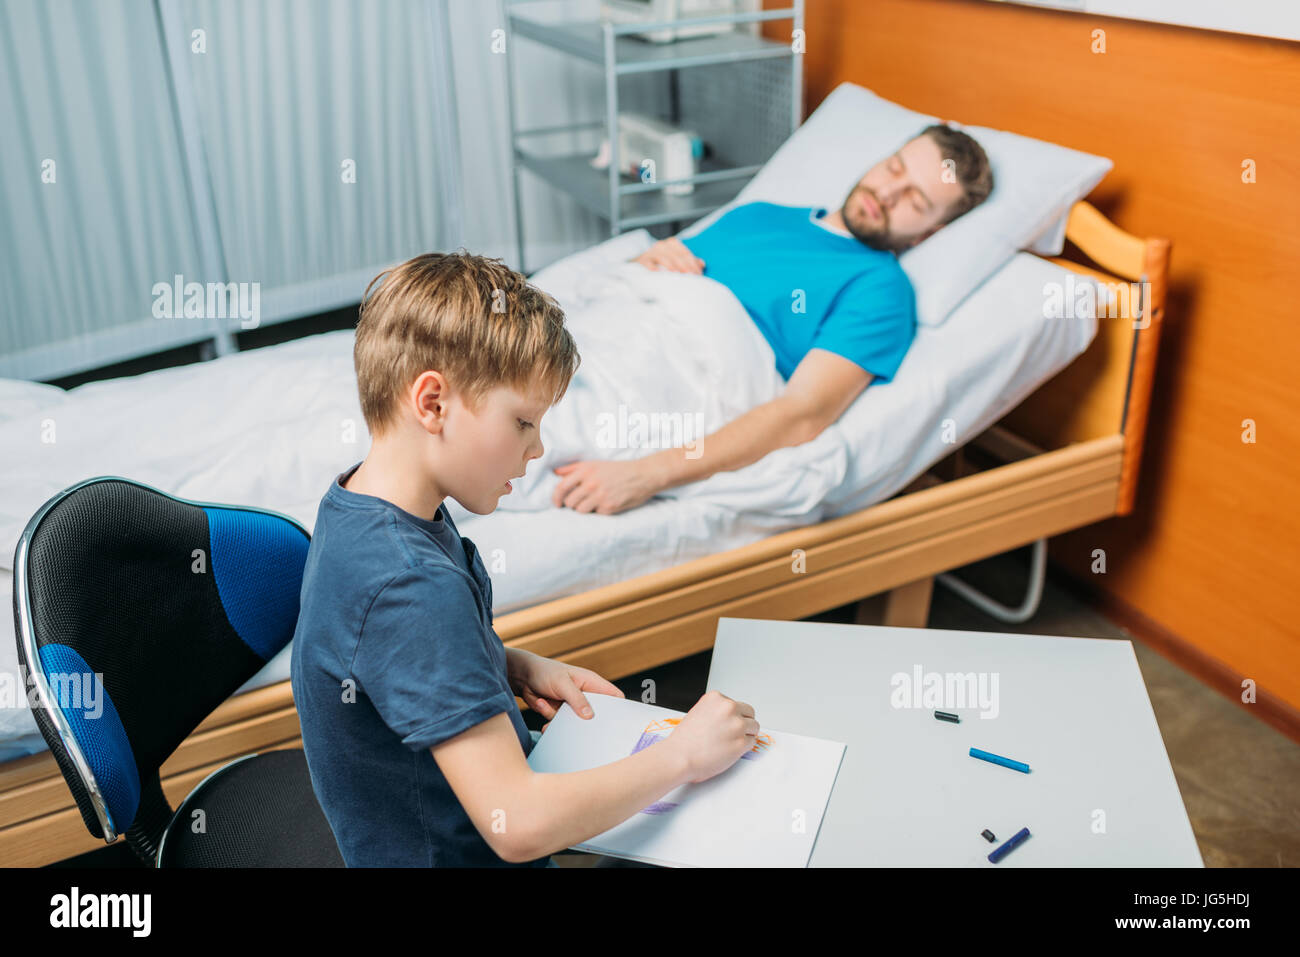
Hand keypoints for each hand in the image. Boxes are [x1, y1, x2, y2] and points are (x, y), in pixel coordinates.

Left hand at [508, 651, 623, 727]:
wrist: (522, 677)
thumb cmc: (545, 672)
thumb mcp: (562, 683)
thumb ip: (577, 699)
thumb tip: (590, 716)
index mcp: (592, 683)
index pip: (614, 697)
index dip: (618, 709)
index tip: (615, 722)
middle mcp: (585, 696)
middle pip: (596, 715)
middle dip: (586, 722)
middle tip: (576, 724)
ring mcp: (573, 706)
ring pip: (576, 723)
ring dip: (560, 719)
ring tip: (548, 705)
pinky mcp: (560, 713)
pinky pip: (560, 724)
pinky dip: (550, 719)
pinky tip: (541, 704)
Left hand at [551, 458, 660, 513]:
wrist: (642, 475)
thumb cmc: (617, 469)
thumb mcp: (594, 464)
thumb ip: (573, 468)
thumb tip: (555, 473)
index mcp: (586, 471)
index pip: (561, 487)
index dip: (555, 497)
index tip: (557, 503)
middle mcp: (591, 483)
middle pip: (569, 502)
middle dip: (571, 504)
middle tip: (579, 502)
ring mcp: (600, 496)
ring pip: (580, 510)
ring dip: (583, 509)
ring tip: (592, 503)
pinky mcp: (609, 507)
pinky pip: (595, 514)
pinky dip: (597, 511)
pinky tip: (605, 504)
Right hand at [632, 237, 703, 273]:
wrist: (640, 261)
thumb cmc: (661, 262)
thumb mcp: (675, 259)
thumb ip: (688, 261)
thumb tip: (702, 264)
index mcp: (673, 244)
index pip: (686, 253)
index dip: (693, 264)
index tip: (699, 275)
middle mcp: (663, 245)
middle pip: (677, 256)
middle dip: (685, 267)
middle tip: (691, 278)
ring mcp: (652, 252)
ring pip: (664, 258)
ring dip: (671, 266)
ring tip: (677, 274)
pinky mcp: (642, 259)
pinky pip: (647, 262)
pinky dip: (652, 266)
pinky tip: (656, 272)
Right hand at [669, 690, 758, 783]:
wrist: (679, 757)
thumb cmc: (684, 740)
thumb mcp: (698, 712)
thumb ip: (715, 711)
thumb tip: (728, 718)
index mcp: (716, 698)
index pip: (736, 704)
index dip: (732, 716)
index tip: (726, 725)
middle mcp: (728, 708)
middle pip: (749, 713)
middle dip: (743, 723)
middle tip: (733, 734)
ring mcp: (737, 725)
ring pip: (754, 727)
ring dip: (746, 735)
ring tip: (731, 743)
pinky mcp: (741, 743)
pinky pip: (751, 743)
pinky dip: (744, 748)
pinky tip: (730, 750)